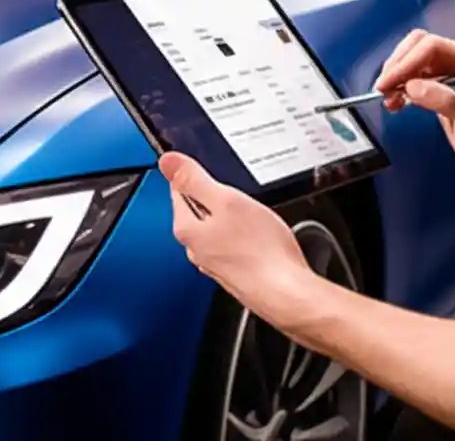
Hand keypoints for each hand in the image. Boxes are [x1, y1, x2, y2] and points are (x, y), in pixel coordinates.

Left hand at [160, 152, 317, 329]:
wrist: (287, 293)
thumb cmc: (261, 251)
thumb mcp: (226, 201)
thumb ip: (194, 180)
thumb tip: (167, 162)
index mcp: (187, 229)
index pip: (177, 191)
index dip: (195, 175)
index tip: (210, 172)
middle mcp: (196, 250)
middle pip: (198, 211)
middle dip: (217, 200)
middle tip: (239, 198)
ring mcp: (215, 264)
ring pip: (218, 230)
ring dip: (233, 220)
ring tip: (254, 220)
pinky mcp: (235, 274)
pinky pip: (234, 247)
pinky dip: (245, 239)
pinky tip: (261, 240)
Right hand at [374, 29, 454, 194]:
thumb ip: (447, 102)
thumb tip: (413, 86)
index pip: (433, 47)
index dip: (406, 63)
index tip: (388, 85)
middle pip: (419, 47)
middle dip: (398, 66)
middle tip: (384, 90)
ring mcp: (451, 76)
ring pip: (412, 61)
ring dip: (396, 77)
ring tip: (389, 100)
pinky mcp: (440, 92)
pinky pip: (413, 79)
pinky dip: (400, 88)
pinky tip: (395, 103)